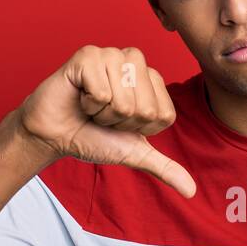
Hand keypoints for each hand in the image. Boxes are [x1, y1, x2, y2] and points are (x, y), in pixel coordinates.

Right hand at [18, 45, 195, 197]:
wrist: (55, 134)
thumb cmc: (94, 137)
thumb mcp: (134, 154)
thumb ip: (165, 167)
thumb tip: (191, 191)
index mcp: (153, 81)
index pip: (163, 115)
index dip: (139, 129)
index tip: (120, 122)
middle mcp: (136, 63)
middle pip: (144, 109)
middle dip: (120, 122)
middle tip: (103, 114)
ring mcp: (112, 55)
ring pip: (123, 101)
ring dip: (103, 113)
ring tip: (92, 105)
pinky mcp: (88, 54)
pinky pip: (100, 91)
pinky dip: (87, 103)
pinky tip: (79, 95)